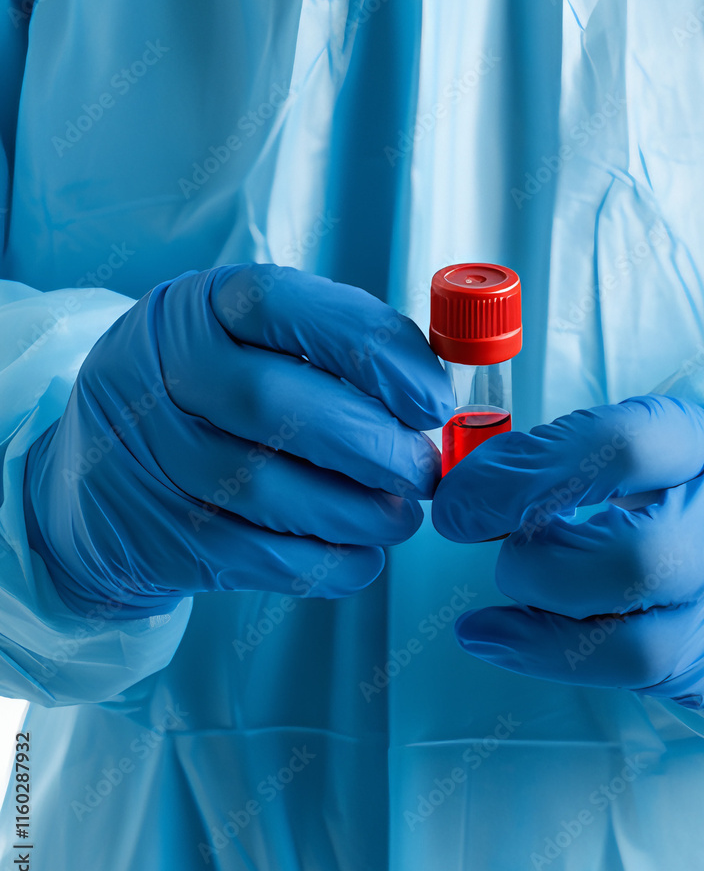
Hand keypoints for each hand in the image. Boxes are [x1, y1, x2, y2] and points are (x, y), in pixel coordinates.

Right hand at [24, 264, 452, 616]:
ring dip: (358, 513)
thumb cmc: (213, 397)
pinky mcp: (165, 536)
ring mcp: (156, 459)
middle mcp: (164, 374)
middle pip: (274, 404)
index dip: (372, 351)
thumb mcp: (256, 343)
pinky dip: (329, 563)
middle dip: (373, 446)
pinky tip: (362, 554)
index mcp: (202, 309)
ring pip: (268, 491)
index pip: (284, 307)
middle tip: (424, 472)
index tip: (432, 400)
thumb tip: (433, 399)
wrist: (103, 478)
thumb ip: (340, 352)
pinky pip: (260, 558)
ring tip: (401, 516)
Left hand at [432, 396, 703, 707]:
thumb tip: (466, 492)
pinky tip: (494, 637)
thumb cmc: (680, 491)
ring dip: (541, 621)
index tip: (460, 498)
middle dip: (536, 564)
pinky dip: (543, 655)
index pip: (620, 452)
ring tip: (496, 603)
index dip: (528, 477)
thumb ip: (554, 457)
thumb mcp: (631, 448)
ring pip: (632, 642)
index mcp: (696, 449)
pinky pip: (623, 673)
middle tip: (493, 547)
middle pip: (634, 561)